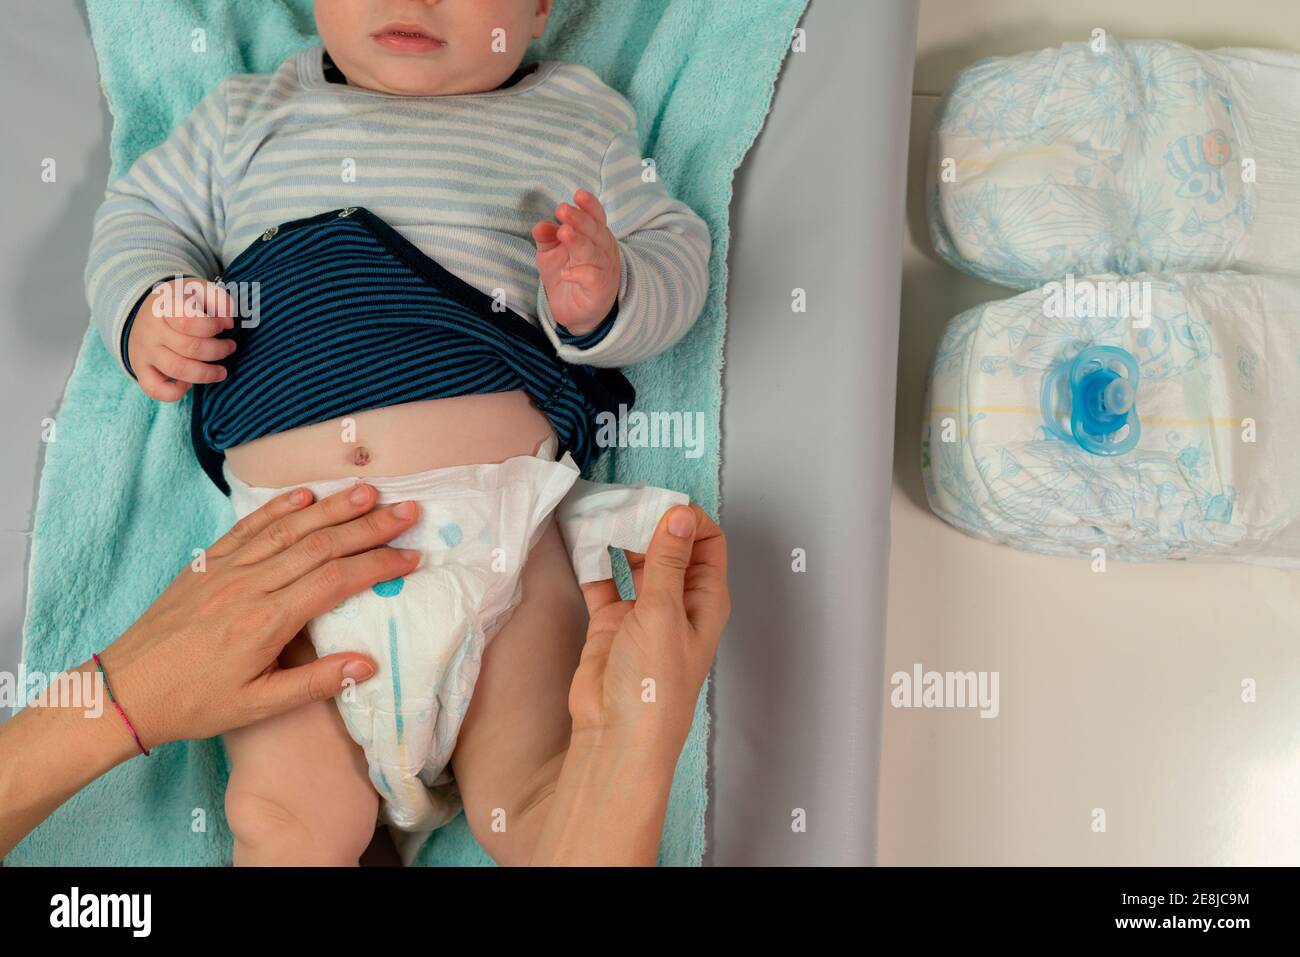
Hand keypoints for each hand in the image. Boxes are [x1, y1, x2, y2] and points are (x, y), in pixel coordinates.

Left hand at [96, 483, 421, 748]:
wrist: (125, 691)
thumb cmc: (194, 704)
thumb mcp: (257, 707)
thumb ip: (315, 683)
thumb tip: (368, 663)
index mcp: (267, 622)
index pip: (337, 581)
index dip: (379, 565)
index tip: (412, 557)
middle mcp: (251, 585)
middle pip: (322, 545)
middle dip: (370, 526)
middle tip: (408, 511)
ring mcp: (226, 568)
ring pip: (291, 528)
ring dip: (333, 507)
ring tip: (369, 492)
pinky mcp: (207, 563)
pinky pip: (250, 526)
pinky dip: (280, 507)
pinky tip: (306, 495)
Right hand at [127, 276, 237, 401]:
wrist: (148, 311)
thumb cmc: (182, 301)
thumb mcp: (199, 289)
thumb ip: (219, 298)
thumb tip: (229, 321)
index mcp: (164, 306)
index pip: (188, 320)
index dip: (214, 326)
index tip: (225, 325)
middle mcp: (151, 329)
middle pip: (190, 348)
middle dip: (219, 350)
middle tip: (230, 347)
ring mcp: (144, 351)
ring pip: (178, 369)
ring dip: (207, 374)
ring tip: (222, 371)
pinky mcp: (141, 369)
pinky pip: (154, 389)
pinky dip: (175, 392)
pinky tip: (188, 383)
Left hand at [532, 189, 620, 333]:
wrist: (578, 310)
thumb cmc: (569, 273)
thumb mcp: (551, 252)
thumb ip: (547, 237)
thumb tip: (540, 225)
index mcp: (594, 235)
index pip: (595, 216)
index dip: (589, 205)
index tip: (577, 194)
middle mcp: (603, 249)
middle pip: (595, 231)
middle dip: (580, 219)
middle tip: (562, 209)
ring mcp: (603, 269)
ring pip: (594, 252)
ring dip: (578, 241)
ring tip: (563, 232)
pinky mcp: (599, 289)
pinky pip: (592, 278)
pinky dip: (579, 274)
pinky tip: (565, 272)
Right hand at [571, 504, 729, 754]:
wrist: (615, 734)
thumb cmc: (653, 683)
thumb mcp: (664, 613)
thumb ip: (667, 561)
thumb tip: (680, 514)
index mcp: (705, 599)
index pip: (708, 543)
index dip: (689, 519)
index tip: (661, 504)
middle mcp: (677, 602)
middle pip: (671, 547)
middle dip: (652, 522)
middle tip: (625, 504)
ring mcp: (643, 611)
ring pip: (636, 561)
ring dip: (622, 538)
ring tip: (603, 514)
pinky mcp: (610, 622)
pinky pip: (603, 581)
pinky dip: (593, 562)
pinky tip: (582, 541)